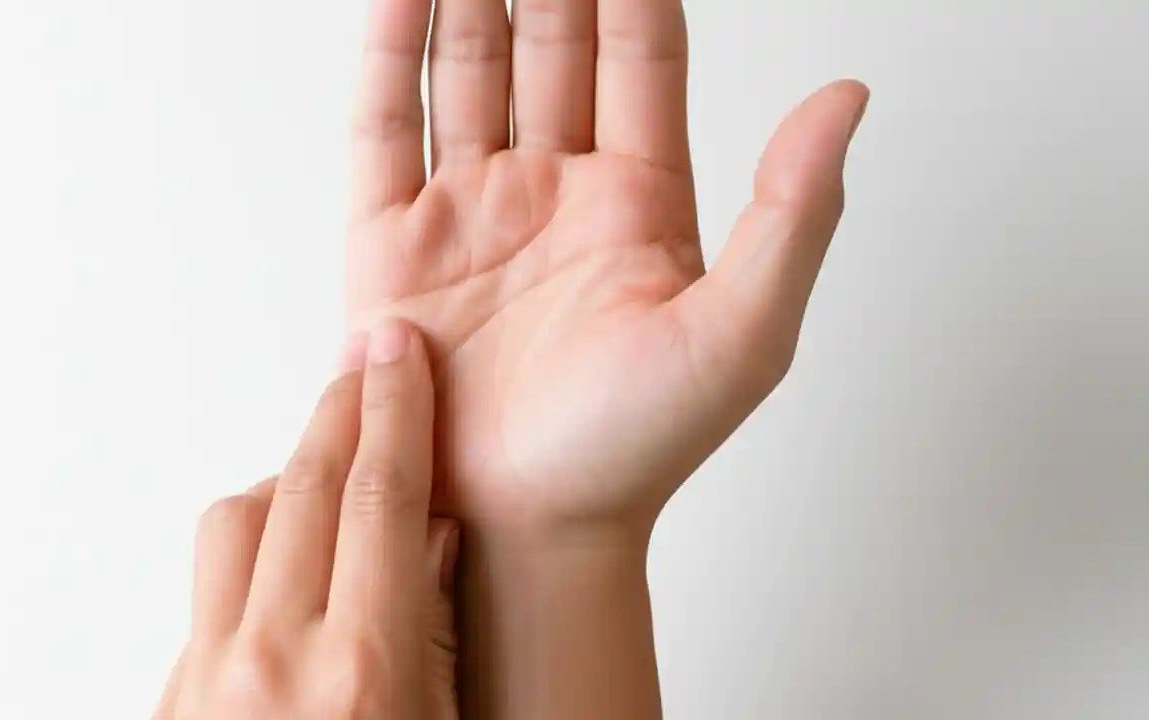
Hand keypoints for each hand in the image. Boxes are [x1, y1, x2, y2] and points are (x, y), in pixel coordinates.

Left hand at [156, 321, 458, 719]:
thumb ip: (435, 638)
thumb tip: (430, 536)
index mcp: (362, 671)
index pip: (383, 498)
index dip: (396, 410)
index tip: (400, 353)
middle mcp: (274, 661)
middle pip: (305, 486)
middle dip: (343, 408)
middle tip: (368, 361)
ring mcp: (207, 677)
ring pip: (234, 519)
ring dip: (285, 478)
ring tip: (330, 474)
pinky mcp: (170, 696)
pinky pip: (206, 588)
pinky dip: (253, 554)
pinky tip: (291, 567)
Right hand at [346, 0, 867, 531]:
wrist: (526, 527)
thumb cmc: (632, 451)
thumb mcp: (743, 334)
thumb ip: (794, 213)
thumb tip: (849, 94)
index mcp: (639, 201)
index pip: (638, 56)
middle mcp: (554, 193)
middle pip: (549, 44)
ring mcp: (471, 211)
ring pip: (468, 69)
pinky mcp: (395, 244)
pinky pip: (388, 127)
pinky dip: (390, 55)